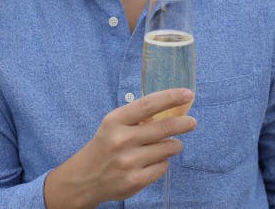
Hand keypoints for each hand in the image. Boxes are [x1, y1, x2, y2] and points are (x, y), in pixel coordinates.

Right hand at [44, 88, 196, 208]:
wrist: (83, 179)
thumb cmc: (105, 146)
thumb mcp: (113, 125)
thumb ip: (138, 117)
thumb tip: (172, 110)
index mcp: (115, 121)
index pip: (148, 104)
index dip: (171, 97)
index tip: (187, 94)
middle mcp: (122, 140)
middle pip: (165, 127)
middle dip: (184, 124)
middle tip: (192, 122)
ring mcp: (129, 162)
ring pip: (168, 148)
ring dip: (173, 145)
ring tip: (168, 145)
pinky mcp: (135, 181)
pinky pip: (163, 166)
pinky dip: (162, 162)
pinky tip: (152, 161)